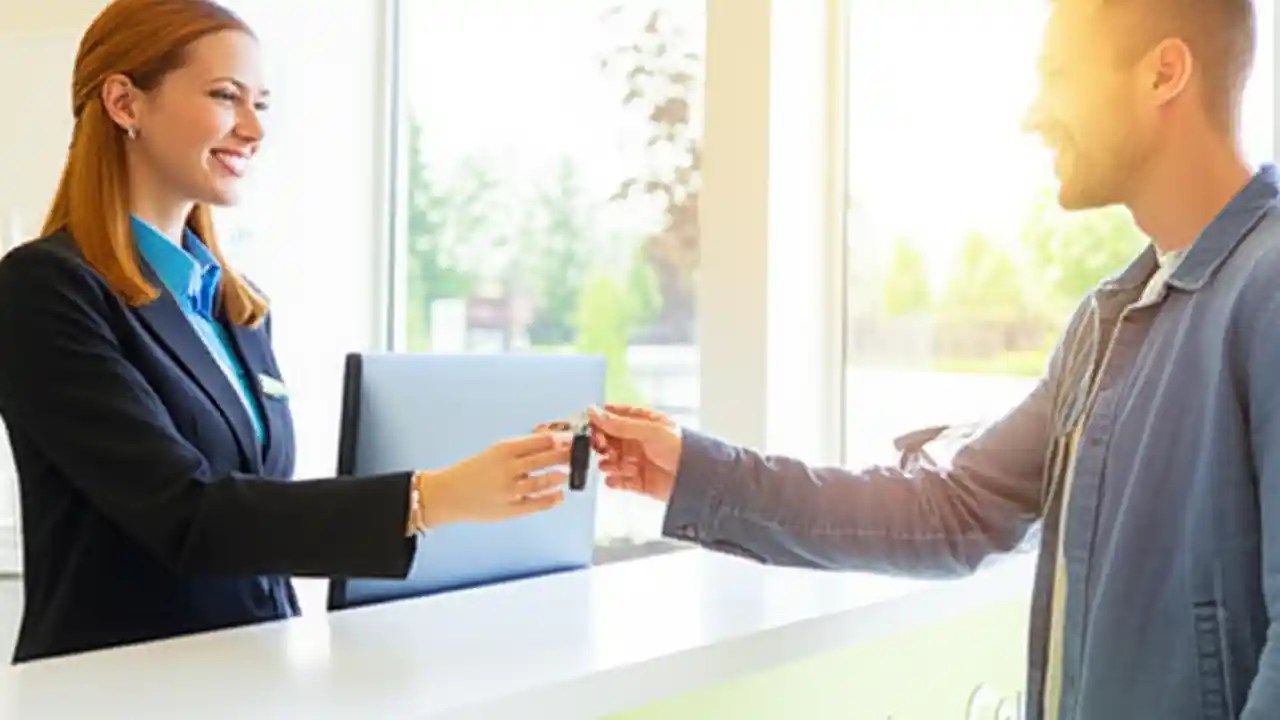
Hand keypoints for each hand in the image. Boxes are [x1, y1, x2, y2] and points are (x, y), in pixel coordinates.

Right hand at [418, 434, 569, 526]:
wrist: (448, 494)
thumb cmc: (474, 471)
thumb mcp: (495, 452)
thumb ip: (521, 449)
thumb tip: (552, 443)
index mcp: (504, 450)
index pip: (540, 441)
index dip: (560, 439)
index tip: (573, 437)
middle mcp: (508, 469)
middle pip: (545, 458)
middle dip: (565, 455)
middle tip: (579, 453)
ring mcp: (510, 491)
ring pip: (542, 481)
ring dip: (559, 476)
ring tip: (568, 473)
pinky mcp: (510, 510)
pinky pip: (536, 504)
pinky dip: (551, 499)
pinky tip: (559, 495)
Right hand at [587, 404, 682, 501]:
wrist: (697, 479)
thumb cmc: (680, 448)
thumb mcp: (648, 431)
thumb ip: (620, 424)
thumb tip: (594, 412)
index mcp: (643, 423)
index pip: (615, 416)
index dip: (600, 419)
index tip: (586, 423)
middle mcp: (639, 441)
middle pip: (610, 439)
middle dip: (601, 443)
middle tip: (598, 447)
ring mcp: (639, 461)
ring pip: (612, 461)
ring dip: (607, 463)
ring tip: (608, 465)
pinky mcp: (639, 481)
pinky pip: (620, 481)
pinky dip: (614, 481)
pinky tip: (613, 480)